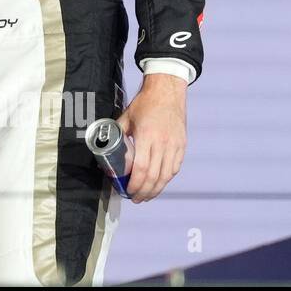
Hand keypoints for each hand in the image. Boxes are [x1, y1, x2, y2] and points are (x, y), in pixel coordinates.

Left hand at [117, 74, 187, 202]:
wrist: (167, 92)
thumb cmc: (144, 104)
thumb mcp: (126, 118)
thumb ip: (118, 136)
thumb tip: (109, 152)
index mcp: (147, 136)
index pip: (141, 168)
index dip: (135, 183)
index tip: (128, 191)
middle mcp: (163, 143)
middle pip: (154, 176)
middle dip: (144, 191)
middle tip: (136, 198)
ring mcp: (175, 145)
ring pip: (167, 175)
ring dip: (156, 189)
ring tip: (147, 196)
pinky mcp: (182, 146)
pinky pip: (175, 167)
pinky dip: (166, 178)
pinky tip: (159, 183)